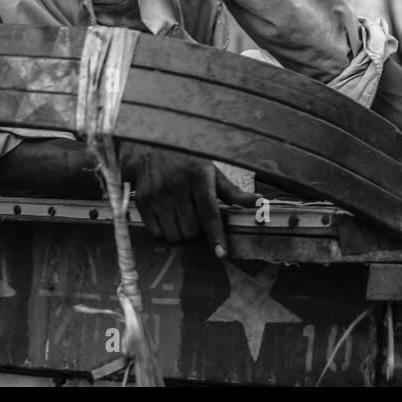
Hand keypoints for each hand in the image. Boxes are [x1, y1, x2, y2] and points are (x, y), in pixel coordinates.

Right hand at [122, 145, 254, 256]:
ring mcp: (157, 194)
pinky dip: (164, 232)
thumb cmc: (189, 163)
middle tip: (195, 219)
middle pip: (191, 229)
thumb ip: (234, 192)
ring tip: (181, 217)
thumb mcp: (213, 172)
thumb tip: (259, 202)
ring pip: (174, 235)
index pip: (208, 211)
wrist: (154, 148)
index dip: (215, 234)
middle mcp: (177, 185)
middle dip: (197, 232)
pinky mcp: (142, 201)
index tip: (221, 253)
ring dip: (181, 233)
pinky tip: (167, 218)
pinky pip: (156, 233)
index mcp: (198, 176)